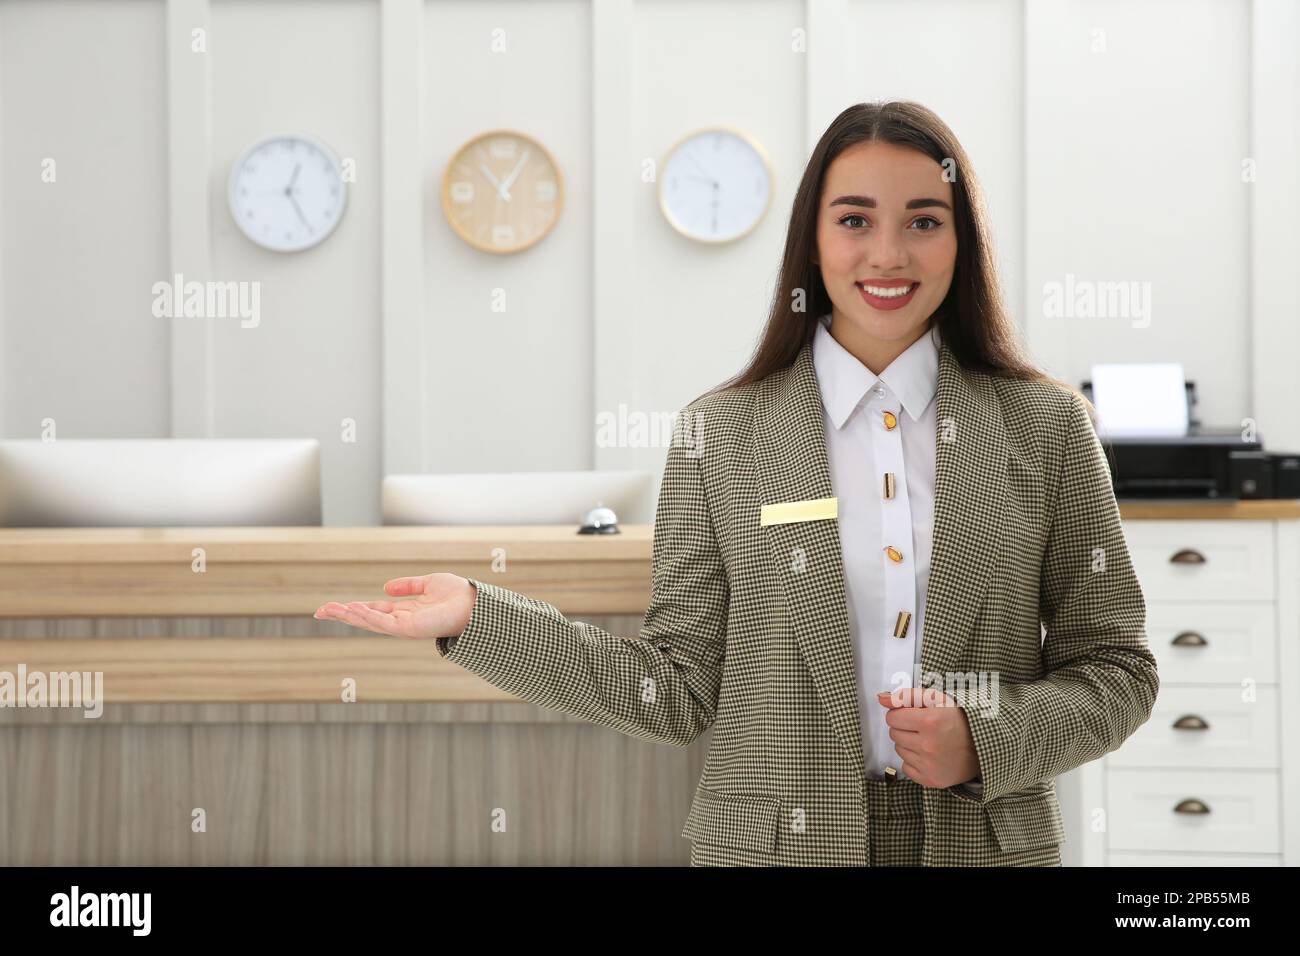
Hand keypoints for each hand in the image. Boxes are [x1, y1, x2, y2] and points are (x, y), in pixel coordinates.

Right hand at [313, 572, 475, 639]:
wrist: (476, 604)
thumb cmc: (458, 595)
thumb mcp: (429, 584)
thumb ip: (408, 586)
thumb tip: (385, 587)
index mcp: (405, 612)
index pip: (374, 610)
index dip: (354, 608)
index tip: (333, 606)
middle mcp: (402, 621)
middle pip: (366, 618)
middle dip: (343, 615)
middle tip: (319, 611)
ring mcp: (405, 627)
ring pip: (370, 622)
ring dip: (348, 616)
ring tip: (327, 610)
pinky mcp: (410, 629)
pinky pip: (383, 623)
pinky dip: (366, 616)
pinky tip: (352, 610)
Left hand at [876, 686, 980, 788]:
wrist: (983, 749)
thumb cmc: (960, 722)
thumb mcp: (938, 700)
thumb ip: (907, 696)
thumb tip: (882, 699)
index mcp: (930, 721)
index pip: (892, 717)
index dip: (901, 714)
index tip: (914, 715)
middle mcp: (928, 745)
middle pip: (894, 734)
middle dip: (905, 728)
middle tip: (923, 728)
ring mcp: (928, 765)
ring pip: (899, 750)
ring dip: (909, 744)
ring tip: (929, 741)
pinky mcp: (930, 780)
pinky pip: (906, 767)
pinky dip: (914, 761)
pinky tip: (929, 755)